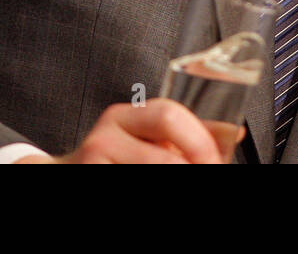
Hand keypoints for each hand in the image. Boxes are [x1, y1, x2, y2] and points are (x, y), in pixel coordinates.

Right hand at [16, 98, 237, 163]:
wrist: (63, 175)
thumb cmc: (114, 162)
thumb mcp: (145, 142)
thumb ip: (184, 137)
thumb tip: (234, 133)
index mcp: (127, 116)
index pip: (170, 114)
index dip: (200, 141)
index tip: (217, 162)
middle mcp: (108, 130)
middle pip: (161, 137)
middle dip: (193, 158)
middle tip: (207, 172)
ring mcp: (94, 155)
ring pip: (150, 166)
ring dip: (178, 174)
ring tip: (190, 178)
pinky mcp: (89, 173)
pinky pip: (128, 181)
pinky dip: (149, 183)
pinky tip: (152, 183)